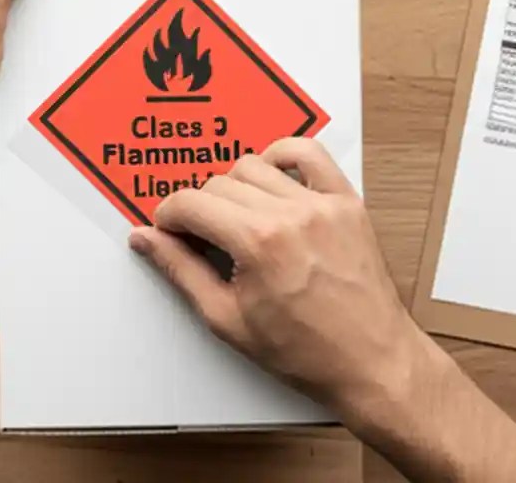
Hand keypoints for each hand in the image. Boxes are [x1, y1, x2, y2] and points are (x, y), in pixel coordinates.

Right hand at [129, 138, 426, 417]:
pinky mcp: (347, 202)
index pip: (192, 203)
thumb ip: (181, 270)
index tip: (168, 231)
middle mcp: (292, 214)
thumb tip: (145, 239)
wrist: (371, 362)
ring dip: (235, 186)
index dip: (168, 216)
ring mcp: (323, 204)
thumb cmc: (305, 351)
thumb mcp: (227, 319)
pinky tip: (271, 181)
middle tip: (201, 237)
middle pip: (219, 183)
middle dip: (199, 207)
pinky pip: (309, 154)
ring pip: (256, 166)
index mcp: (258, 243)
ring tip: (237, 220)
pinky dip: (283, 156)